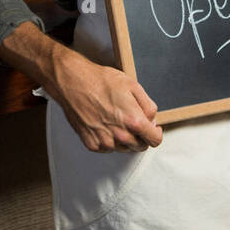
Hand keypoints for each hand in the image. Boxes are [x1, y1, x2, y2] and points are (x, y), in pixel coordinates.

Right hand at [49, 48, 163, 153]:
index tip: (153, 129)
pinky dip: (109, 139)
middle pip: (140, 146)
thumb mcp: (133, 86)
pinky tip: (105, 123)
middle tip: (132, 120)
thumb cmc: (100, 81)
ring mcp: (105, 141)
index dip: (155, 133)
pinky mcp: (92, 143)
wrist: (74, 83)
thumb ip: (148, 106)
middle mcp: (120, 135)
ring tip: (116, 119)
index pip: (154, 141)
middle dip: (141, 135)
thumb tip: (152, 120)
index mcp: (134, 121)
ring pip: (124, 148)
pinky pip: (107, 148)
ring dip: (124, 138)